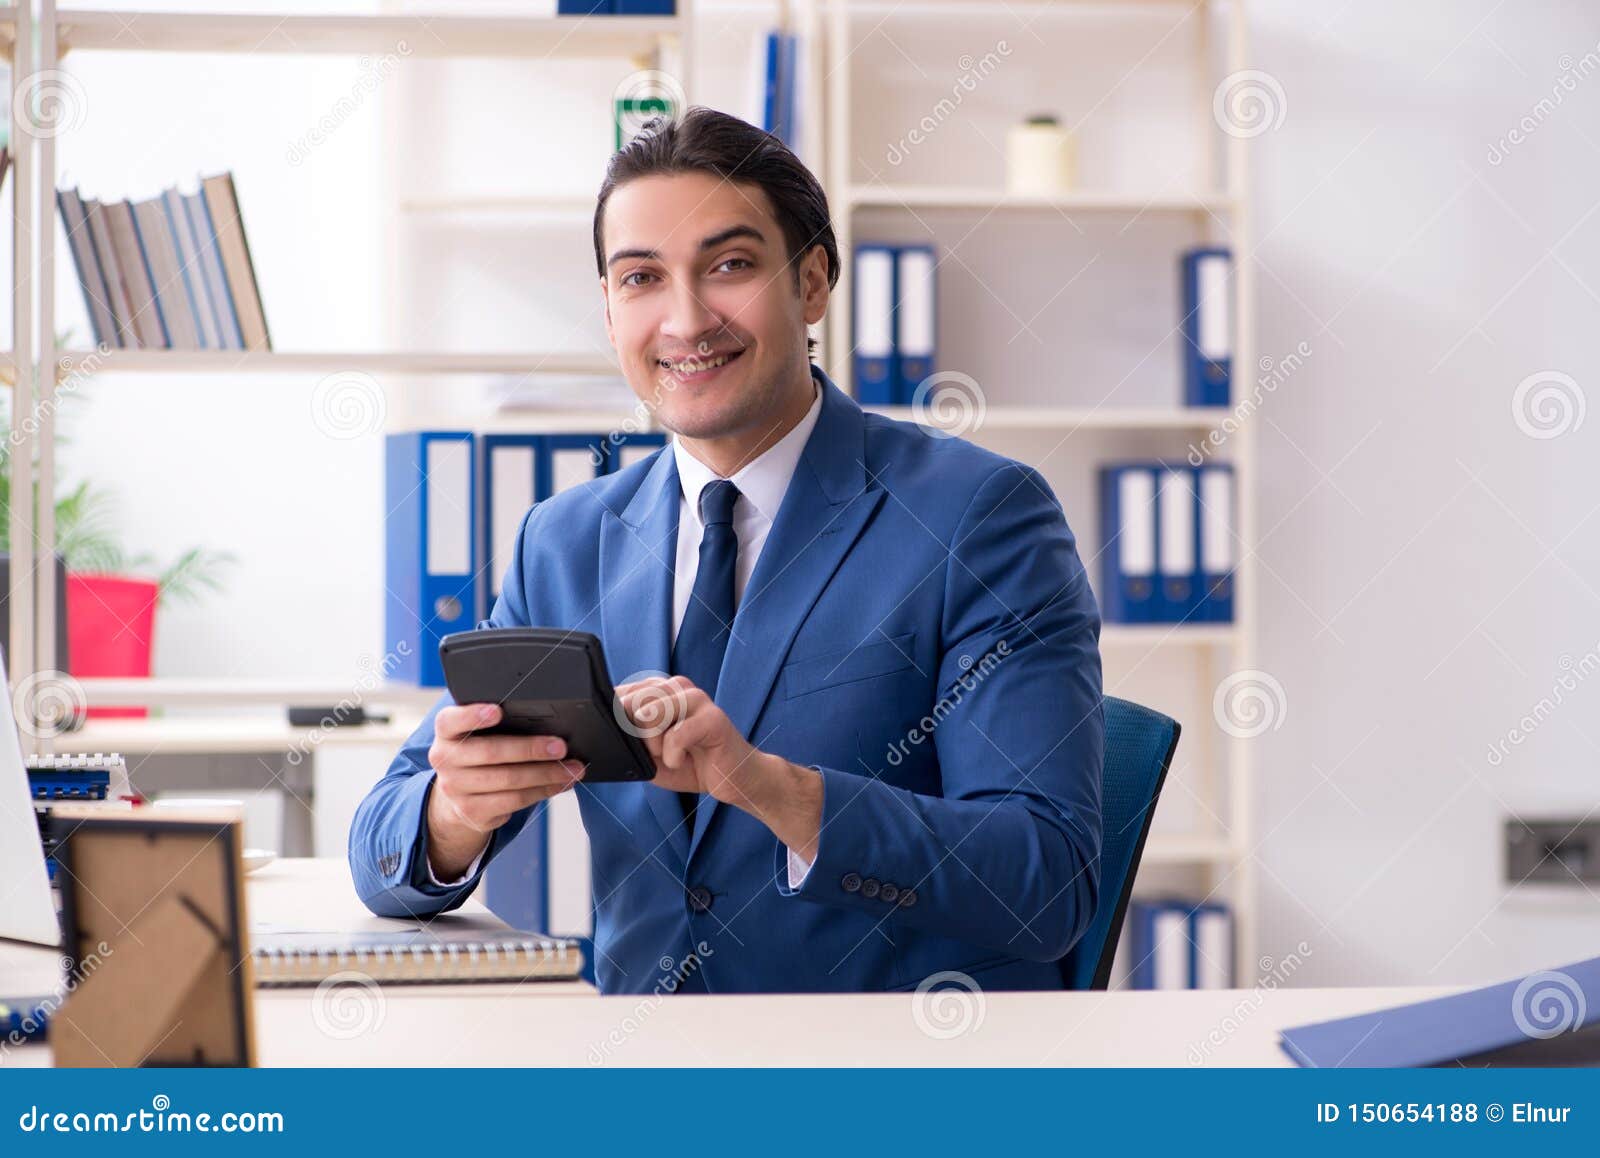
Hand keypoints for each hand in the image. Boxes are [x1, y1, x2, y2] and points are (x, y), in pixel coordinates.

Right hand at [424, 702, 586, 878]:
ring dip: (546, 774)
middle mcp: (445, 760)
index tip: (498, 711)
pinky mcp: (472, 812)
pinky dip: (543, 791)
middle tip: (560, 746)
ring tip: (572, 768)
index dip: (473, 715)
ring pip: (508, 780)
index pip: (451, 721)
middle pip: (491, 752)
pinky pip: (514, 801)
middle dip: (531, 749)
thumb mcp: (477, 734)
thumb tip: (550, 725)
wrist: (457, 796)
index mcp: (446, 732)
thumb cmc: (478, 753)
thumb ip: (499, 724)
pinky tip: (560, 784)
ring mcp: (456, 788)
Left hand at [614, 676, 821, 858]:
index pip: (624, 691)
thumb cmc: (691, 765)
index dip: (615, 716)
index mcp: (662, 692)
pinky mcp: (714, 718)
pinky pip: (677, 734)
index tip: (623, 738)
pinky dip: (672, 756)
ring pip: (652, 712)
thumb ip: (632, 741)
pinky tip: (681, 761)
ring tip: (667, 755)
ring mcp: (698, 700)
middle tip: (653, 752)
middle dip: (634, 734)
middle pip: (634, 700)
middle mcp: (679, 688)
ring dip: (653, 744)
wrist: (736, 780)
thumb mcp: (652, 756)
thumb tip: (612, 731)